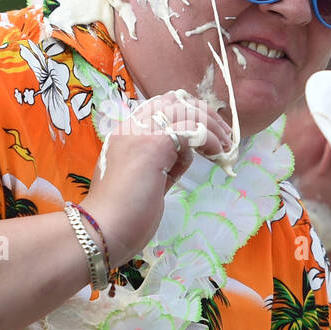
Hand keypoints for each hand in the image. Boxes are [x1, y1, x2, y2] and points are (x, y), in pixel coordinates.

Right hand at [83, 91, 232, 265]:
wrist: (103, 228)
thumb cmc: (122, 215)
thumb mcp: (147, 181)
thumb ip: (164, 164)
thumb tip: (185, 154)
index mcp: (125, 134)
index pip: (159, 106)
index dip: (186, 112)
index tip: (205, 129)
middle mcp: (131, 127)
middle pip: (174, 101)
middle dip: (203, 114)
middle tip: (223, 134)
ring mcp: (142, 133)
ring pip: (186, 111)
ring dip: (212, 125)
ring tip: (227, 144)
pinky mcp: (155, 144)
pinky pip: (192, 129)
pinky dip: (211, 139)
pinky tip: (218, 154)